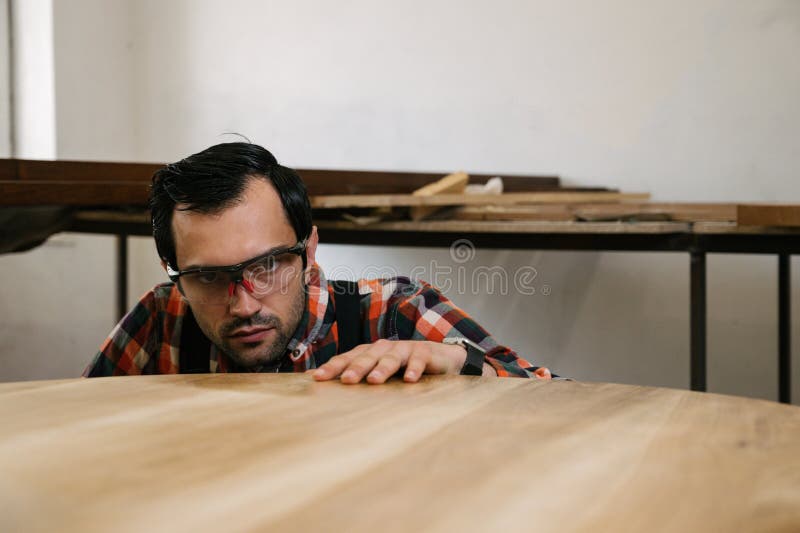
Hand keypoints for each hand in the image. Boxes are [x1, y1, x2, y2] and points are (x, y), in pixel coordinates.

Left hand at [312, 339, 495, 383]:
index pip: (348, 358)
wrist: (440, 358)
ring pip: (390, 358)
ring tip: (374, 381)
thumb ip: (363, 379)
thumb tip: (332, 394)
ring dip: (382, 369)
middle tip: (347, 381)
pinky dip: (414, 369)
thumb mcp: (382, 373)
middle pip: (367, 357)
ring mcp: (404, 349)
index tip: (318, 378)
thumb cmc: (404, 367)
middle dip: (356, 368)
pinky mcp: (425, 352)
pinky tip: (409, 380)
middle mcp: (384, 348)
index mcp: (370, 352)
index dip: (333, 367)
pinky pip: (418, 361)